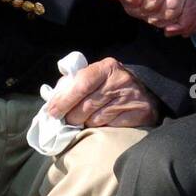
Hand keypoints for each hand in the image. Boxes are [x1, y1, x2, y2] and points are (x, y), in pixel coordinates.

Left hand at [44, 57, 160, 127]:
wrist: (144, 94)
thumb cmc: (110, 86)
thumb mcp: (95, 77)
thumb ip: (74, 84)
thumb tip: (52, 100)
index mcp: (106, 67)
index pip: (81, 84)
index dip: (64, 100)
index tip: (52, 112)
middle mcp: (120, 80)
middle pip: (86, 106)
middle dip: (72, 117)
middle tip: (68, 121)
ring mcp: (131, 97)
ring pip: (96, 119)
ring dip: (87, 123)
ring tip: (87, 120)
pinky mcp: (139, 114)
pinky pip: (111, 127)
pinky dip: (103, 128)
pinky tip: (104, 124)